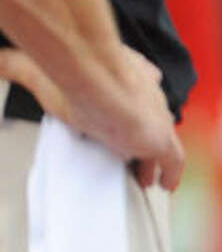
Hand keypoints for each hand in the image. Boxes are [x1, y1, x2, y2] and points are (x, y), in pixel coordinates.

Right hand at [0, 46, 183, 190]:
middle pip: (152, 118)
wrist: (98, 78)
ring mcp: (157, 116)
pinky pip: (172, 161)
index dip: (136, 105)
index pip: (141, 85)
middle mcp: (147, 93)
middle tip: (133, 153)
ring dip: (154, 158)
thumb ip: (18, 66)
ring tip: (145, 175)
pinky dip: (170, 173)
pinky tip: (165, 185)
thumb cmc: (74, 75)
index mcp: (127, 74)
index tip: (127, 122)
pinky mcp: (162, 138)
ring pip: (161, 140)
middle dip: (144, 135)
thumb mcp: (42, 70)